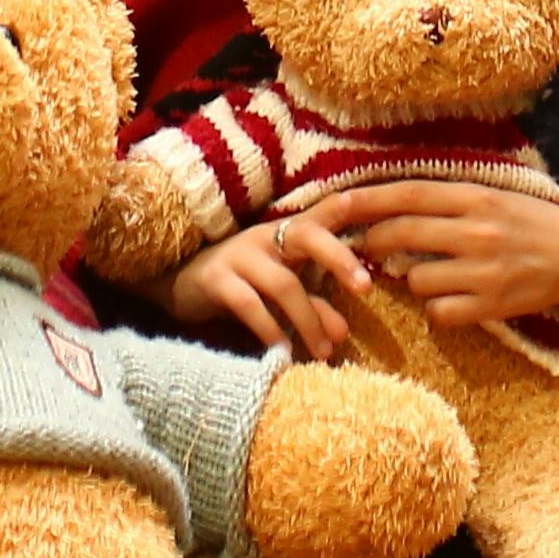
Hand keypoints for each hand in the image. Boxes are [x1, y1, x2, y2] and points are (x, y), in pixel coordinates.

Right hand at [164, 218, 376, 361]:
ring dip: (308, 319)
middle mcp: (265, 236)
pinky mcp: (217, 279)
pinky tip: (283, 352)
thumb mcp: (279, 292)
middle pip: (308, 234)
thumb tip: (342, 335)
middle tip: (365, 287)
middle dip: (338, 257)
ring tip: (325, 351)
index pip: (322, 214)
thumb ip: (313, 307)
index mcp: (285, 234)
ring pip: (283, 282)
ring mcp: (239, 255)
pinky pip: (250, 305)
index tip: (378, 204)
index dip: (349, 207)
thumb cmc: (241, 285)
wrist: (179, 286)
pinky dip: (271, 330)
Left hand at [313, 183, 558, 334]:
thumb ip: (447, 203)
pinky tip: (454, 299)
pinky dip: (439, 309)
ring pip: (417, 280)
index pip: (408, 193)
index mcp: (475, 197)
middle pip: (402, 235)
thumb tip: (392, 211)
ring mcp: (484, 271)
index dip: (367, 199)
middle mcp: (477, 231)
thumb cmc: (531, 222)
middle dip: (374, 241)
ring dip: (414, 280)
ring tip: (434, 274)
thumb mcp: (492, 197)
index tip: (336, 204)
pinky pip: (440, 314)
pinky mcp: (493, 305)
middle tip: (368, 246)